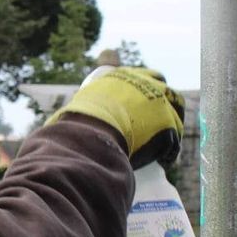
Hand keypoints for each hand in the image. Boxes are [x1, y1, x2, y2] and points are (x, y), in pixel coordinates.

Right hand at [48, 66, 184, 168]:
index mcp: (125, 76)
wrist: (90, 130)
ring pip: (176, 116)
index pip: (149, 76)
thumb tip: (60, 123)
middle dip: (167, 107)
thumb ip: (81, 109)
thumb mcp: (80, 105)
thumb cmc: (77, 121)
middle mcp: (146, 83)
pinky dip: (169, 151)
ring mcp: (160, 103)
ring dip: (171, 130)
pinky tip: (163, 161)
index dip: (150, 92)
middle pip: (168, 91)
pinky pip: (173, 141)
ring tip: (163, 147)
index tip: (147, 107)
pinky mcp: (167, 124)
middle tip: (160, 126)